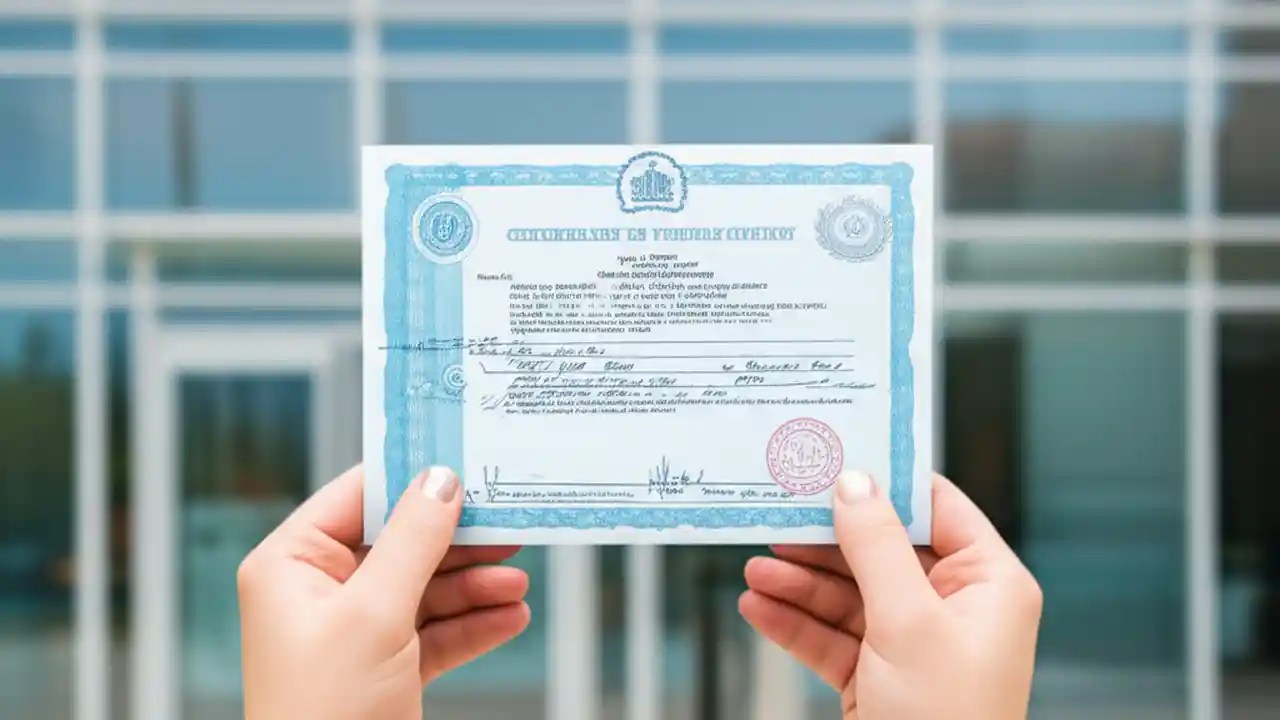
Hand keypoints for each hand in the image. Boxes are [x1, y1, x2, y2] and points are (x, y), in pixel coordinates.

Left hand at [238, 465, 530, 719]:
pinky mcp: (382, 669)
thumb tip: (441, 482)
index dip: (411, 477)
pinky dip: (472, 626)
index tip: (464, 460)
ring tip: (517, 583)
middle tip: (508, 523)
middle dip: (458, 540)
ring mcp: (352, 633)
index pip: (358, 497)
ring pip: (424, 589)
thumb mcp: (374, 614)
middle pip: (401, 542)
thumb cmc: (323, 714)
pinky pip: (433, 633)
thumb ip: (413, 542)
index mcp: (291, 566)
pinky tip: (510, 618)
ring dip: (473, 586)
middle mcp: (318, 593)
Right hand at [740, 472, 1041, 719]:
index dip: (885, 482)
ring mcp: (915, 645)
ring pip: (848, 594)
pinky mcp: (881, 678)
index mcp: (989, 585)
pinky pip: (833, 637)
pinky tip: (758, 608)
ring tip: (754, 570)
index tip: (836, 456)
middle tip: (776, 515)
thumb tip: (854, 484)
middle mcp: (955, 609)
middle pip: (880, 550)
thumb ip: (876, 547)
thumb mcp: (909, 622)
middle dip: (823, 540)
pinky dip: (795, 624)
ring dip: (799, 583)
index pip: (935, 509)